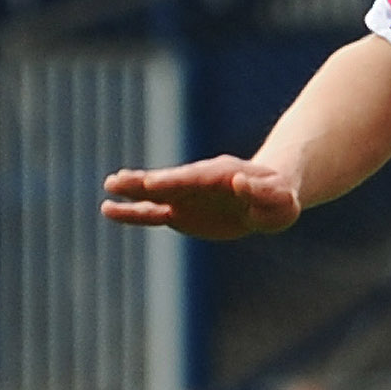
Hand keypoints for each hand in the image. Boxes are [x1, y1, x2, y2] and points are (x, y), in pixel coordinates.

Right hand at [102, 157, 301, 238]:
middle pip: (171, 181)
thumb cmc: (280, 198)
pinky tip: (108, 210)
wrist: (271, 195)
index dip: (177, 182)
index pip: (198, 178)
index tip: (154, 183)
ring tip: (108, 186)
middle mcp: (200, 182)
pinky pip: (152, 213)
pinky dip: (132, 212)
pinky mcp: (180, 212)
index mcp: (225, 176)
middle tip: (118, 180)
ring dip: (133, 191)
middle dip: (147, 182)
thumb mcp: (281, 198)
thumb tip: (238, 182)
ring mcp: (187, 196)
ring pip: (155, 194)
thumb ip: (262, 192)